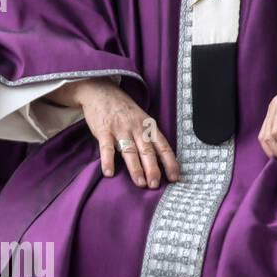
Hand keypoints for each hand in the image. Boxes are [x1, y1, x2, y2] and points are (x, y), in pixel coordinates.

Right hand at [48, 78, 179, 187]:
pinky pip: (106, 147)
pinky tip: (109, 173)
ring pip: (130, 151)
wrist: (102, 92)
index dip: (170, 162)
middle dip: (154, 169)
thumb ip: (149, 137)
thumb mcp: (143, 120)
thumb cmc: (125, 110)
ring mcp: (121, 129)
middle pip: (148, 151)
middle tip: (156, 185)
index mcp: (149, 127)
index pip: (164, 147)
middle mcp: (138, 128)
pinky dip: (108, 160)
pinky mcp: (104, 130)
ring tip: (140, 183)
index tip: (175, 177)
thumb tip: (160, 160)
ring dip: (136, 168)